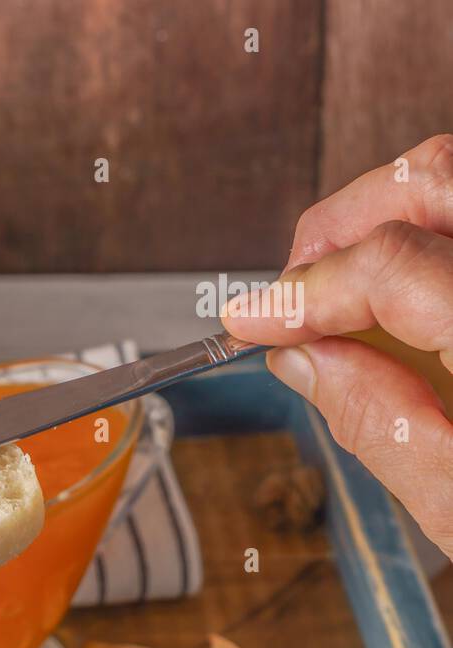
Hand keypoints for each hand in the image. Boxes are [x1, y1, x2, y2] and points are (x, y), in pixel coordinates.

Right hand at [221, 134, 452, 561]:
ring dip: (392, 222)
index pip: (393, 268)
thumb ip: (385, 426)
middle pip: (436, 180)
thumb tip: (305, 363)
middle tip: (295, 288)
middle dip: (341, 226)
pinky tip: (415, 298)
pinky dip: (436, 240)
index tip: (253, 321)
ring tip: (348, 290)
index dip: (303, 292)